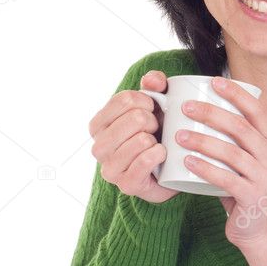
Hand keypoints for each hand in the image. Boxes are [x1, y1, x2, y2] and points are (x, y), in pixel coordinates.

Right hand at [88, 69, 180, 203]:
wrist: (168, 173)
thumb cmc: (156, 136)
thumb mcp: (155, 107)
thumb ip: (154, 86)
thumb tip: (153, 80)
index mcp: (98, 125)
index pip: (125, 99)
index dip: (147, 101)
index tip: (152, 110)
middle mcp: (98, 147)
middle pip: (135, 118)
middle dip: (153, 121)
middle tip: (155, 131)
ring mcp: (110, 168)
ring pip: (141, 140)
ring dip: (156, 140)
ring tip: (156, 145)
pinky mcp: (126, 184)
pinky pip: (145, 161)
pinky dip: (158, 155)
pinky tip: (161, 155)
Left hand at [175, 77, 266, 250]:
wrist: (257, 229)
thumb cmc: (243, 187)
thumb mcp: (243, 159)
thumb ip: (230, 138)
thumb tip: (197, 107)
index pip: (257, 111)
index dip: (237, 94)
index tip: (213, 81)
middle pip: (241, 128)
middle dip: (212, 114)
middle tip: (186, 107)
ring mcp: (264, 177)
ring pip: (233, 153)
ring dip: (203, 141)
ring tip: (179, 135)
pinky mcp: (253, 197)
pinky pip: (228, 179)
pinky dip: (206, 168)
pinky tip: (187, 161)